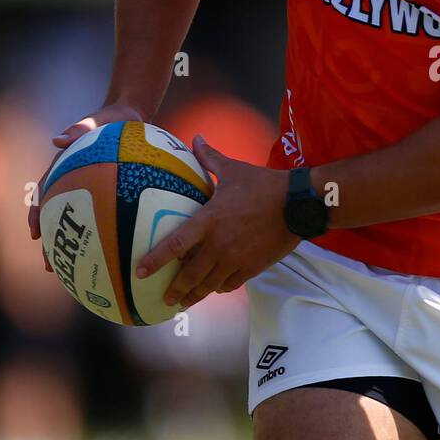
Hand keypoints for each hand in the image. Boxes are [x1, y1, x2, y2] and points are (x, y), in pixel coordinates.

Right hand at [29, 102, 147, 270]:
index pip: (45, 193)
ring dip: (75, 246)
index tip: (34, 234)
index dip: (36, 214)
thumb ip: (81, 128)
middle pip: (57, 217)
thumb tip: (59, 139)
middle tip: (50, 266)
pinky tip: (118, 256)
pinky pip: (108, 218)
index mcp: (65, 167)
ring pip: (80, 223)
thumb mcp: (99, 119)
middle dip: (52, 243)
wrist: (130, 116)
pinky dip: (108, 235)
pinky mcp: (111, 194)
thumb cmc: (113, 118)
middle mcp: (74, 182)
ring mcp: (92, 190)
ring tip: (76, 272)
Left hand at [135, 136, 300, 308]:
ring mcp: (236, 259)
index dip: (155, 260)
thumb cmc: (264, 185)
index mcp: (209, 220)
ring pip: (209, 284)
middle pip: (190, 275)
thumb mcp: (234, 170)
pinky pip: (230, 283)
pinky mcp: (253, 267)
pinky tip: (216, 287)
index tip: (140, 272)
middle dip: (175, 290)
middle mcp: (219, 244)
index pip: (175, 245)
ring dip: (195, 295)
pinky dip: (219, 287)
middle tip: (164, 299)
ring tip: (184, 302)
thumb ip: (210, 158)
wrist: (299, 204)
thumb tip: (196, 138)